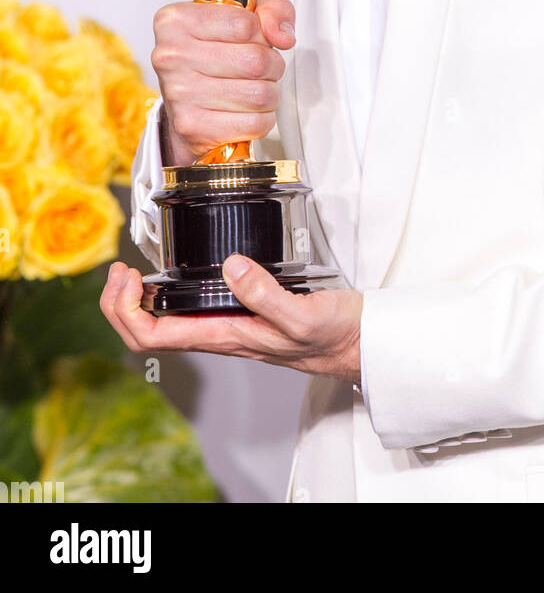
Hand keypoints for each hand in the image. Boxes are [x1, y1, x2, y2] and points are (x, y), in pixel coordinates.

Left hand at [100, 257, 362, 384]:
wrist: (358, 343)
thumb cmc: (334, 334)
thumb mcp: (303, 312)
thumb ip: (266, 294)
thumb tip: (232, 267)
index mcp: (226, 335)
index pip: (153, 337)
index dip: (128, 311)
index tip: (129, 277)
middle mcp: (220, 333)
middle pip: (147, 334)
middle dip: (120, 305)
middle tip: (120, 270)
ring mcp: (227, 325)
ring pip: (162, 325)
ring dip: (136, 301)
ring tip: (132, 271)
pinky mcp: (239, 312)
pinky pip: (186, 312)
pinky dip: (164, 294)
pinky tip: (170, 275)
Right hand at [150, 0, 295, 165]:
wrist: (184, 104)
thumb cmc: (213, 55)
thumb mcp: (243, 17)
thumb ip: (273, 11)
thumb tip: (283, 36)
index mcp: (177, 20)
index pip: (245, 25)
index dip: (262, 35)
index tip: (253, 40)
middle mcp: (172, 55)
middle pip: (256, 61)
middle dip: (272, 66)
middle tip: (260, 68)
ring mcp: (179, 93)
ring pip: (260, 95)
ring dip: (268, 94)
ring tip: (252, 88)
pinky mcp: (192, 127)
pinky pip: (254, 123)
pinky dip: (261, 119)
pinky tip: (244, 111)